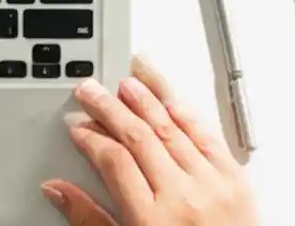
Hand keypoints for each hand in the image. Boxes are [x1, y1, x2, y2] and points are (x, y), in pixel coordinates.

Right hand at [43, 57, 257, 224]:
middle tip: (90, 90)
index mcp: (152, 221)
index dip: (91, 138)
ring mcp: (212, 185)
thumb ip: (90, 219)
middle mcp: (183, 198)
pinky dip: (186, 114)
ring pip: (173, 128)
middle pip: (139, 137)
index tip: (77, 125)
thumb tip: (57, 190)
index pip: (114, 162)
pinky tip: (169, 99)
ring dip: (146, 100)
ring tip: (125, 82)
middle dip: (109, 108)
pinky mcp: (236, 179)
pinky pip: (207, 136)